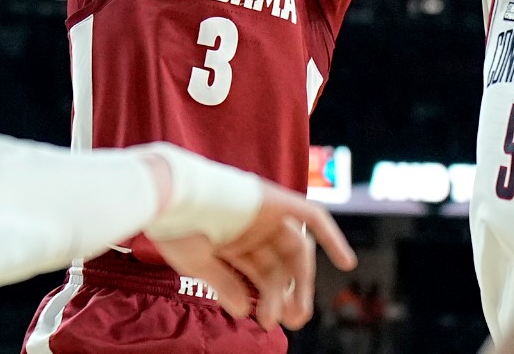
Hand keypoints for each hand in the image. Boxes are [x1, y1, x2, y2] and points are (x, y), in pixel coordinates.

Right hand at [150, 180, 356, 331]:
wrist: (166, 191)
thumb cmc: (172, 226)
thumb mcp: (198, 262)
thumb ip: (224, 283)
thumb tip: (244, 312)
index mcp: (231, 240)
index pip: (260, 272)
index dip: (269, 298)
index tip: (271, 323)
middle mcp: (251, 226)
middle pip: (281, 263)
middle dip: (288, 293)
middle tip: (295, 321)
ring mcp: (264, 212)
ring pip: (294, 250)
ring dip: (301, 281)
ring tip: (298, 311)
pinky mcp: (275, 198)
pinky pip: (312, 216)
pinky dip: (331, 237)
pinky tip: (347, 264)